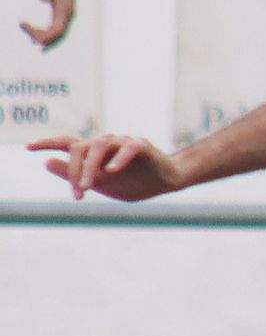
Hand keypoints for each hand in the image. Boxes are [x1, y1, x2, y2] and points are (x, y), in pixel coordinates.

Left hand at [23, 0, 74, 47]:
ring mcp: (67, 15)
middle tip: (20, 26)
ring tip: (29, 41)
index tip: (20, 23)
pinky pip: (57, 31)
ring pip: (58, 36)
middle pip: (57, 36)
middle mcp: (69, 15)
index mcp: (66, 9)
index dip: (41, 34)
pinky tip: (35, 40)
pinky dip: (47, 37)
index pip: (56, 31)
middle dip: (40, 38)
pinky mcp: (63, 14)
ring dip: (44, 40)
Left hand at [26, 133, 186, 201]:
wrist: (166, 181)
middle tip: (77, 193)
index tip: (29, 148)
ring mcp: (124, 142)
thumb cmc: (133, 181)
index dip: (48, 143)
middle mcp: (106, 143)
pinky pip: (128, 149)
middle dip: (74, 170)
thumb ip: (74, 174)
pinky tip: (111, 171)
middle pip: (81, 147)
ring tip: (88, 186)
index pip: (68, 143)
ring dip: (90, 167)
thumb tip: (46, 163)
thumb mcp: (101, 184)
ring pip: (100, 146)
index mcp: (94, 152)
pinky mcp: (142, 146)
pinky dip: (118, 159)